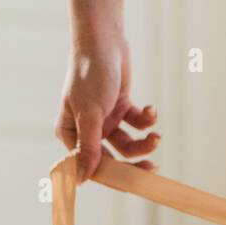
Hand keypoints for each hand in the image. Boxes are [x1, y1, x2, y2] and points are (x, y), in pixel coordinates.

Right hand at [55, 35, 157, 180]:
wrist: (104, 40)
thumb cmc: (90, 75)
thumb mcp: (90, 114)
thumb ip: (88, 148)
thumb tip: (80, 181)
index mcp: (69, 133)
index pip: (89, 166)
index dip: (111, 176)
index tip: (133, 184)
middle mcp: (85, 129)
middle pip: (112, 159)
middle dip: (133, 163)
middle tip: (152, 170)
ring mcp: (104, 119)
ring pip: (127, 144)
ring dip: (144, 142)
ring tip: (156, 136)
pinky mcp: (120, 107)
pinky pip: (136, 124)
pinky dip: (146, 119)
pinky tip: (151, 110)